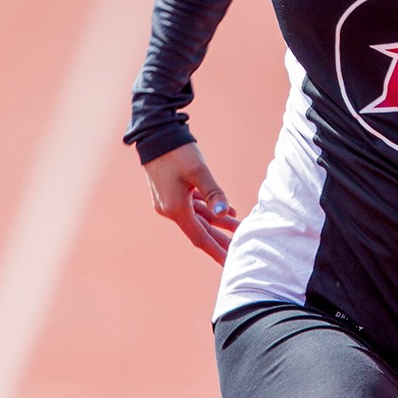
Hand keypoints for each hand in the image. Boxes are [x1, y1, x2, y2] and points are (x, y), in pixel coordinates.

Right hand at [143, 143, 240, 263]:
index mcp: (176, 209)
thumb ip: (213, 193)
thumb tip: (225, 213)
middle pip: (201, 230)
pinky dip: (210, 209)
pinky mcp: (172, 191)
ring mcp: (170, 201)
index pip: (200, 238)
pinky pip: (195, 205)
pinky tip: (228, 212)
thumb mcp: (198, 171)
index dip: (217, 251)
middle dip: (222, 239)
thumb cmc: (176, 151)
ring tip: (242, 229)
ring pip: (200, 216)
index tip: (230, 264)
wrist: (155, 133)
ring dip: (220, 223)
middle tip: (242, 251)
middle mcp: (171, 209)